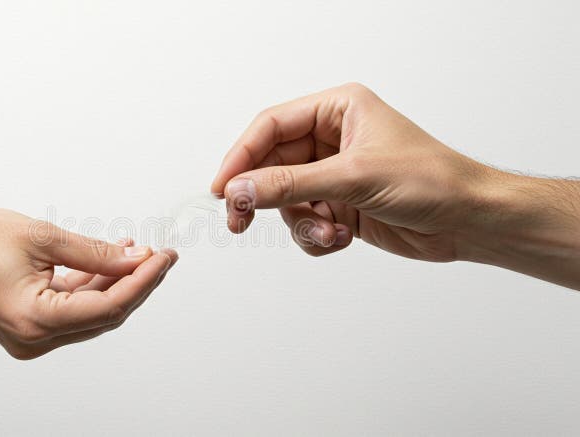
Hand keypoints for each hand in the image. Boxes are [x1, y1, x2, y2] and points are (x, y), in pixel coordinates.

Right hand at [0, 209, 177, 358]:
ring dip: (115, 283)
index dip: (144, 281)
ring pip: (90, 313)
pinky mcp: (26, 327)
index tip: (166, 256)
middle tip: (162, 254)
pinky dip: (91, 286)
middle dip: (136, 283)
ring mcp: (30, 337)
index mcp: (36, 320)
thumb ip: (93, 253)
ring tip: (138, 250)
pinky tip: (108, 260)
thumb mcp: (40, 237)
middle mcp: (34, 339)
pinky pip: (70, 310)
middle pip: (105, 315)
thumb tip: (135, 259)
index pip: (110, 306)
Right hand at [212, 82, 489, 261]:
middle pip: (271, 165)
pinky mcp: (340, 205)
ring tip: (327, 231)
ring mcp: (334, 174)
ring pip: (285, 199)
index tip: (222, 187)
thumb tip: (238, 190)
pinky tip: (340, 238)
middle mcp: (332, 139)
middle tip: (239, 220)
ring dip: (300, 221)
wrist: (469, 221)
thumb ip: (289, 184)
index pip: (271, 127)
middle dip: (261, 196)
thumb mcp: (353, 178)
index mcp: (337, 110)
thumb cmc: (431, 180)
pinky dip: (315, 234)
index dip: (241, 156)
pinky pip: (305, 220)